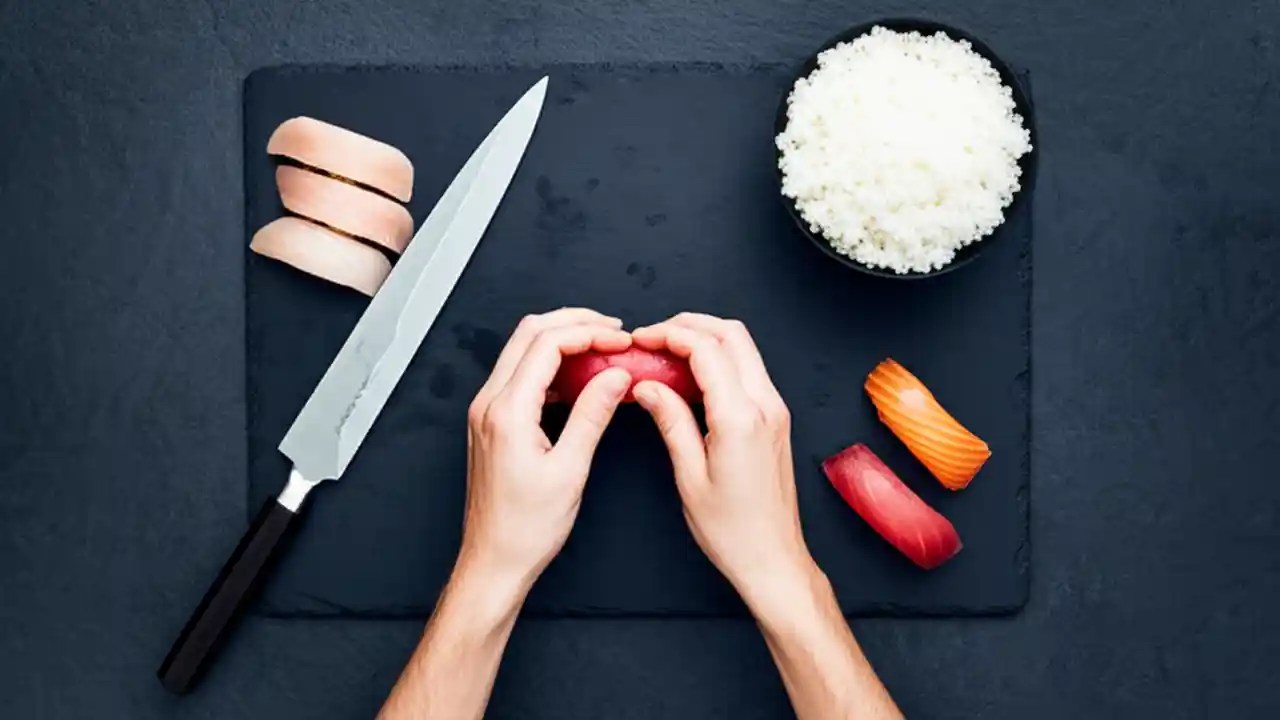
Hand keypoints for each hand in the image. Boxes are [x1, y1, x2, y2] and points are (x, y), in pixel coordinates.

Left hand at [458, 308, 633, 595]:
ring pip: (521, 350)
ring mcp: (486, 411)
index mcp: (507, 412)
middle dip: (573, 323)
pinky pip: (518, 375)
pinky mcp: (491, 422)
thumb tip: (616, 376)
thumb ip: (594, 415)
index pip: (547, 344)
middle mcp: (489, 404)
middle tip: (612, 330)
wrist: (493, 561)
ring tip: (601, 348)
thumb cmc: (527, 528)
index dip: (588, 333)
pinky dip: (550, 365)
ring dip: (561, 340)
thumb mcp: (570, 470)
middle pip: (529, 334)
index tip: (620, 340)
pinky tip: (579, 377)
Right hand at [630, 314, 819, 607]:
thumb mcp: (689, 476)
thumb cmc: (732, 530)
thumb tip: (648, 386)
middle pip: (731, 334)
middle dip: (690, 324)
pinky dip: (721, 359)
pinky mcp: (776, 419)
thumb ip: (670, 422)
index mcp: (741, 418)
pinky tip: (693, 374)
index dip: (670, 334)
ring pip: (744, 348)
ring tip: (669, 349)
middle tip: (654, 334)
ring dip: (707, 337)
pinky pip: (750, 371)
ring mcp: (775, 410)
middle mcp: (765, 406)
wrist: (773, 557)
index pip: (706, 350)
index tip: (642, 339)